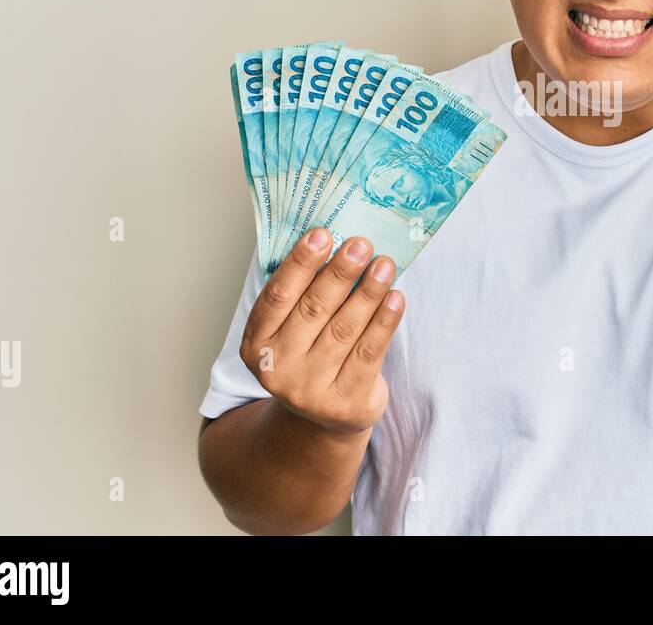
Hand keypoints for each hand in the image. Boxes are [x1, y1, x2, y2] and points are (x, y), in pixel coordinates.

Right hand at [239, 227, 404, 435]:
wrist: (324, 417)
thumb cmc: (311, 355)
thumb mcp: (292, 329)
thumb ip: (302, 293)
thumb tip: (332, 241)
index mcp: (256, 343)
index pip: (278, 295)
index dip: (300, 263)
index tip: (323, 233)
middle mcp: (277, 368)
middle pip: (313, 309)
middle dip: (340, 272)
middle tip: (361, 244)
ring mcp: (310, 390)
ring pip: (344, 329)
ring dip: (368, 292)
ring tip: (384, 264)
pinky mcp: (345, 403)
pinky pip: (369, 352)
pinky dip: (385, 321)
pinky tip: (395, 297)